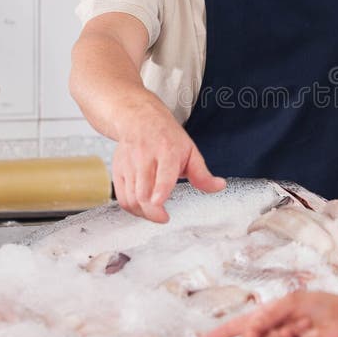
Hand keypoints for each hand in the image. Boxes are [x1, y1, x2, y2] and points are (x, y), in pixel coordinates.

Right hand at [112, 102, 225, 222]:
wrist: (139, 119)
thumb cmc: (166, 136)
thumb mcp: (190, 151)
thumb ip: (202, 174)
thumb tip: (219, 186)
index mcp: (167, 151)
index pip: (163, 174)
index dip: (159, 190)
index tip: (159, 203)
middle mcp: (146, 158)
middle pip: (143, 192)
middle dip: (152, 211)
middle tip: (163, 217)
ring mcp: (129, 165)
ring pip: (131, 197)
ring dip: (143, 212)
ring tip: (155, 213)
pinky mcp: (118, 171)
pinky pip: (122, 197)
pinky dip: (132, 208)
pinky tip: (142, 208)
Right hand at [196, 291, 337, 336]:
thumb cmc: (317, 306)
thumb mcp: (288, 303)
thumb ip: (266, 318)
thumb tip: (248, 335)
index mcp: (266, 316)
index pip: (235, 326)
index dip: (216, 336)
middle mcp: (270, 332)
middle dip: (252, 334)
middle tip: (257, 332)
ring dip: (279, 332)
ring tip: (300, 324)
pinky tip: (303, 332)